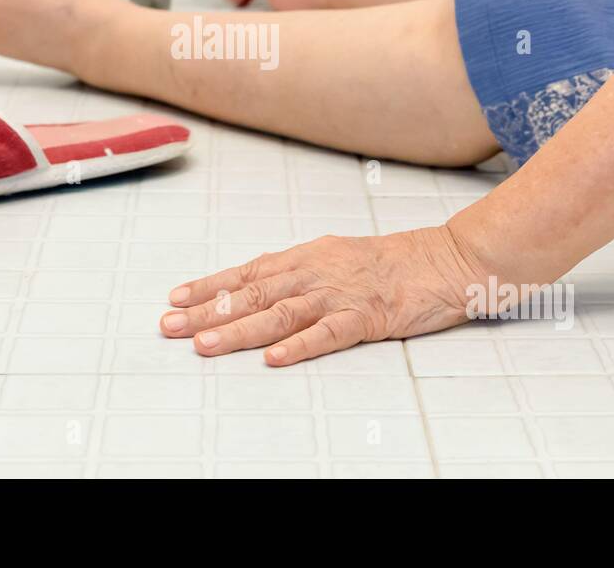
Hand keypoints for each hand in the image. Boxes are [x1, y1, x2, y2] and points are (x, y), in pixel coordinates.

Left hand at [158, 226, 490, 365]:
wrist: (444, 260)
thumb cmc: (391, 262)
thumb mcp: (336, 256)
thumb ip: (298, 271)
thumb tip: (256, 284)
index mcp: (307, 256)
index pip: (247, 271)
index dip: (209, 285)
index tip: (175, 297)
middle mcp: (316, 271)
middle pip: (252, 292)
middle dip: (207, 311)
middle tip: (169, 326)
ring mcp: (340, 294)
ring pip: (280, 313)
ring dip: (239, 329)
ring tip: (204, 344)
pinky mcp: (367, 317)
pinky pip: (328, 334)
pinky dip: (299, 346)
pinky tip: (273, 358)